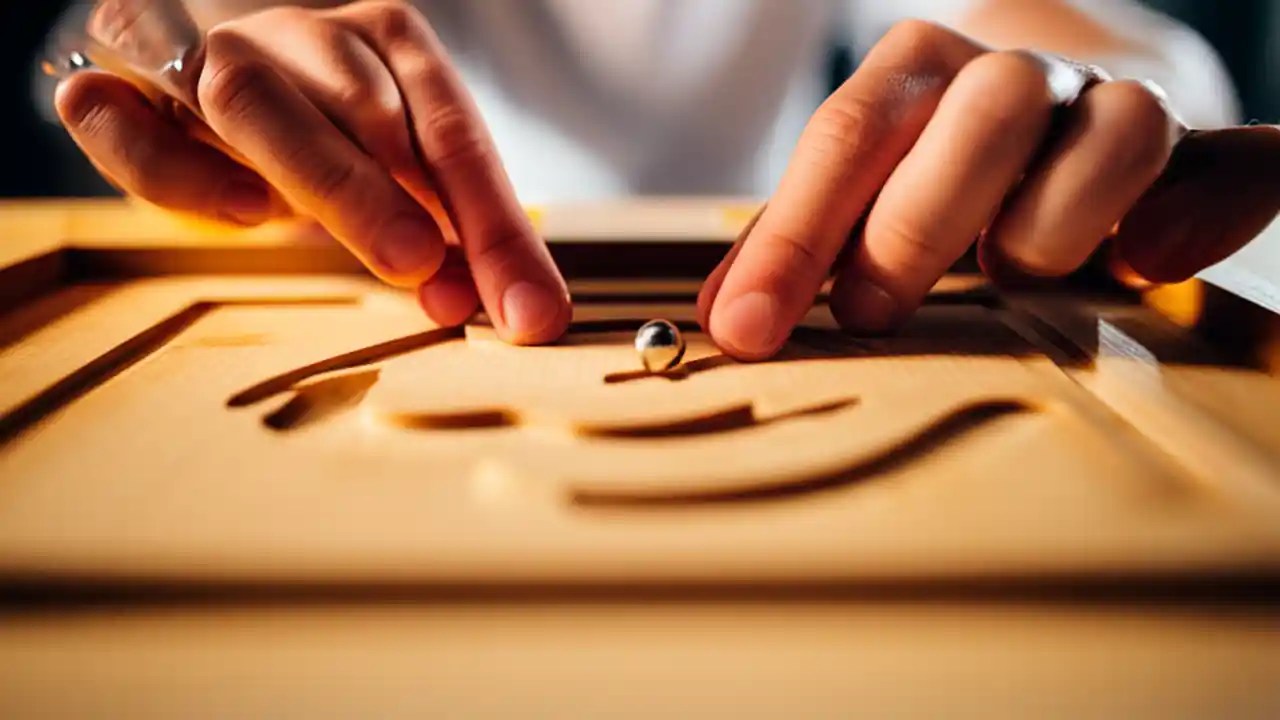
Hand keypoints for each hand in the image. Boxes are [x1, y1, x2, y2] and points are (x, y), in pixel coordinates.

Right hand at [56, 0, 570, 343]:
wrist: (225, 85)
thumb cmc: (336, 139)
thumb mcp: (407, 183)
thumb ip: (455, 238)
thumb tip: (500, 310)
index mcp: (389, 43)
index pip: (453, 131)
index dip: (495, 226)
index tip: (530, 314)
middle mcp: (304, 37)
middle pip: (356, 105)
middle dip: (399, 197)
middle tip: (431, 274)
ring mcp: (212, 55)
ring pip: (248, 96)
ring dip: (318, 180)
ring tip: (375, 254)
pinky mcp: (128, 89)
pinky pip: (125, 119)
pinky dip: (178, 168)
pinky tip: (245, 211)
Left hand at [699, 20, 1269, 359]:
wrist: (1060, 119)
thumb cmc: (938, 176)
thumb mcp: (859, 199)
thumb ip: (795, 247)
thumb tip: (723, 319)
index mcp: (920, 75)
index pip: (846, 137)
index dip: (792, 237)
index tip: (746, 330)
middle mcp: (1018, 78)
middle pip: (979, 112)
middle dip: (916, 226)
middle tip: (872, 312)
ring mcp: (1113, 109)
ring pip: (1116, 129)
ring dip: (1051, 224)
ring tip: (1011, 276)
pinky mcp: (1199, 157)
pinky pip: (1236, 163)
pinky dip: (1201, 211)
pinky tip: (1145, 264)